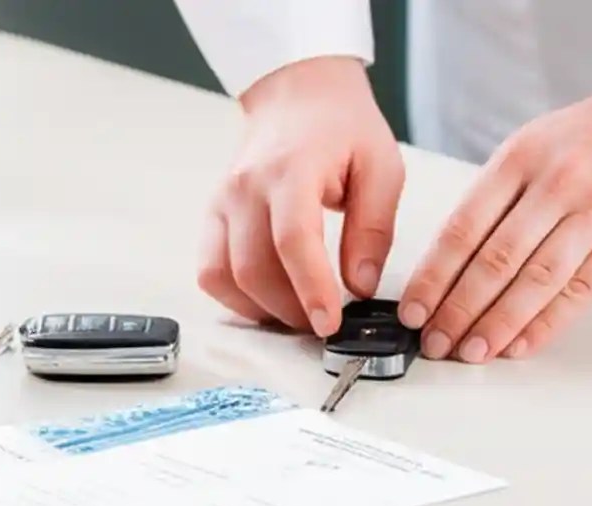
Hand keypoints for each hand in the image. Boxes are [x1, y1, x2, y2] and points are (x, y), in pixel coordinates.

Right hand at [198, 57, 403, 336]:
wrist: (298, 94)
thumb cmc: (342, 127)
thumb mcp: (381, 168)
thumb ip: (373, 229)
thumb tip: (359, 285)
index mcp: (291, 169)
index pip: (292, 241)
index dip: (310, 288)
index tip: (329, 323)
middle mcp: (246, 187)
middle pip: (253, 268)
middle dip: (289, 309)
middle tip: (323, 324)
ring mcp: (223, 202)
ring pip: (224, 276)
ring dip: (260, 308)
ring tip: (296, 315)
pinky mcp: (213, 215)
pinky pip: (210, 270)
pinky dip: (234, 296)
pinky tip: (266, 301)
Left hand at [399, 81, 591, 362]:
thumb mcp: (531, 148)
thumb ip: (493, 200)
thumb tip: (446, 264)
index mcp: (518, 160)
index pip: (462, 229)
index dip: (432, 277)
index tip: (412, 310)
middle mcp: (556, 185)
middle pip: (494, 260)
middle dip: (457, 309)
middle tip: (434, 342)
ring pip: (535, 281)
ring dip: (496, 324)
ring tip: (470, 351)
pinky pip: (580, 292)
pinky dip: (545, 324)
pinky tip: (518, 345)